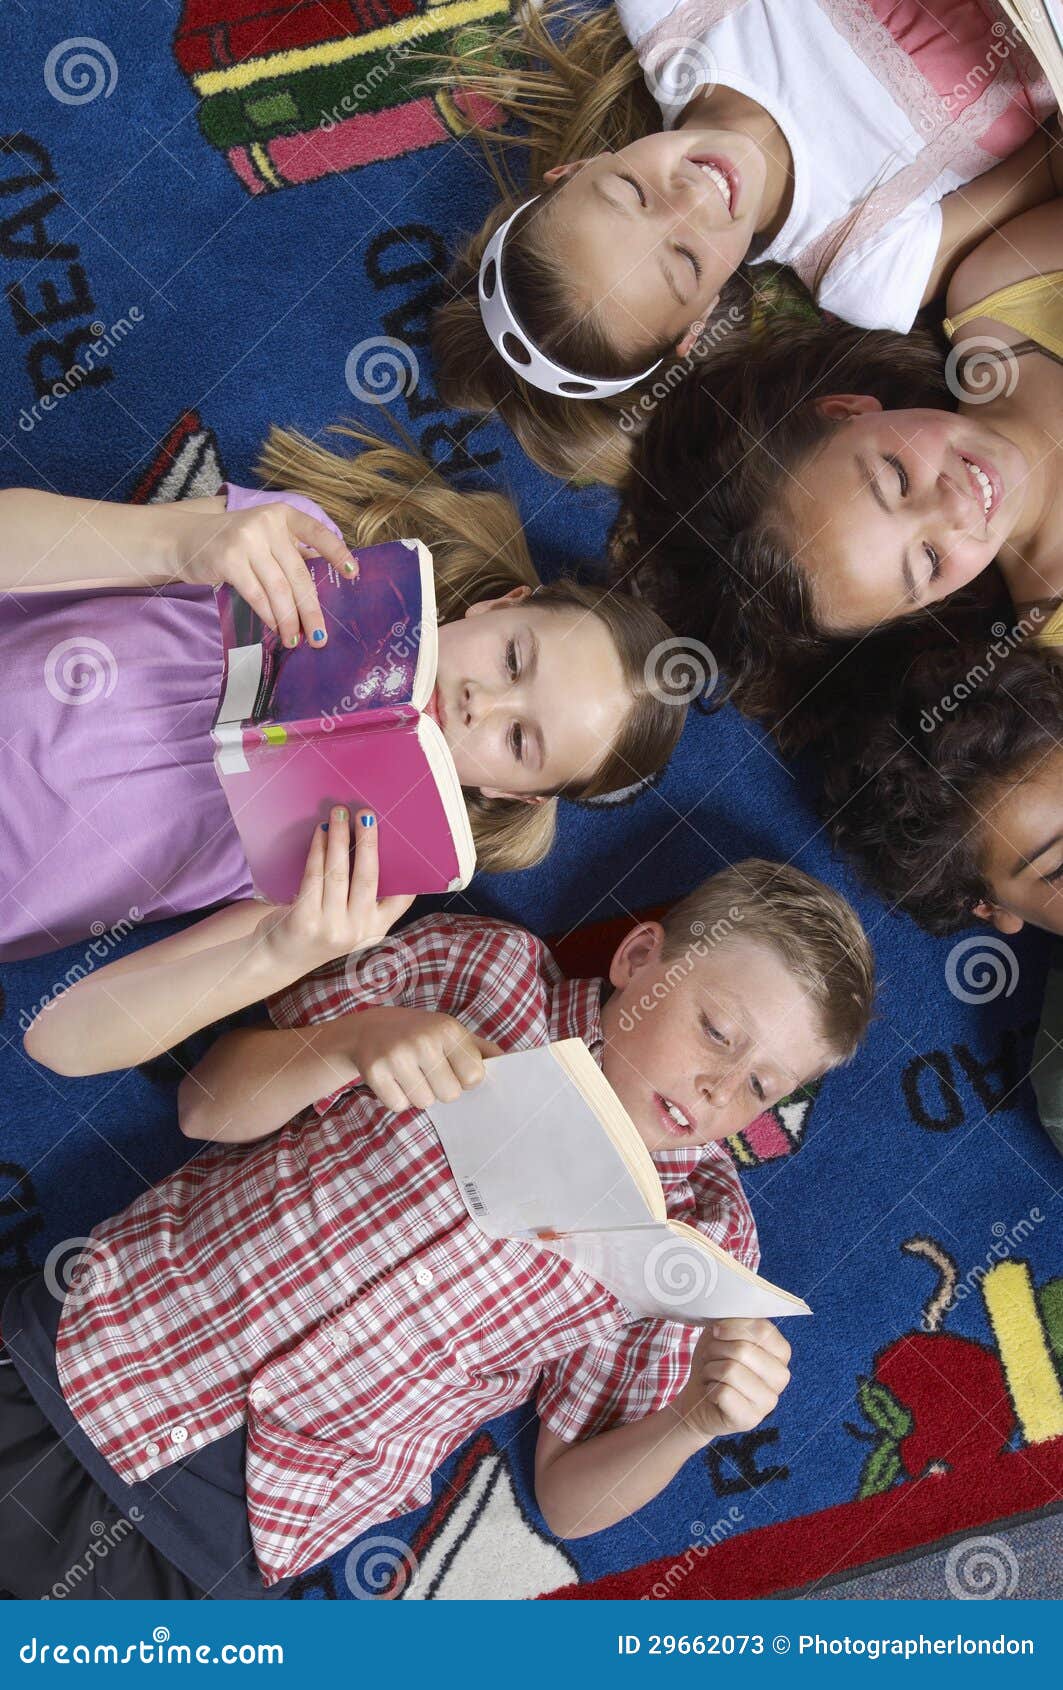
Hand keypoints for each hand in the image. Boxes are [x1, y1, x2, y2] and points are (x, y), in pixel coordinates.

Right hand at [174, 500, 357, 646]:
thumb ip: (292, 551)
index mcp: (283, 515)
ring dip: (289, 619)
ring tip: (296, 639)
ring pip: (278, 588)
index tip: (353, 574)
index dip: (336, 552)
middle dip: (311, 609)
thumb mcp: (266, 536)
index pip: (317, 532)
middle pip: (298, 574)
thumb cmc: (236, 543)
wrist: (188, 538)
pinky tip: (276, 629)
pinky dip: (269, 615)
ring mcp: (247, 540)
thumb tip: (327, 581)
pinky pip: (257, 594)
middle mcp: (267, 523)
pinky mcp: (229, 559)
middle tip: (320, 636)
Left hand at [255, 805, 413, 975]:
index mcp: (375, 929)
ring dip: (340, 838)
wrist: (278, 959)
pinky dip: (318, 851)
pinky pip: (314, 877)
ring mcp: (331, 929)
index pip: (401, 899)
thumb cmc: (318, 929)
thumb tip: (369, 845)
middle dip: (367, 841)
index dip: (407, 870)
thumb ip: (363, 898)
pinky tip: (320, 833)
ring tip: (338, 814)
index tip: (407, 840)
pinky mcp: (305, 921)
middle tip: (366, 813)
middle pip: (368, 877)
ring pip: (339, 873)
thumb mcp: (349, 923)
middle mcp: (357, 931)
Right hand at [344, 1006, 501, 1112]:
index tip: (453, 1068)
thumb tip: (514, 1064)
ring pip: (424, 1103)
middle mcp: (424, 1040)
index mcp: (448, 1029)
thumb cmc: (421, 1034)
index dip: (465, 1079)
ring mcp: (397, 1055)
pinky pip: (399, 1106)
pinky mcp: (375, 1071)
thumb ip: (482, 1050)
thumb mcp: (452, 1033)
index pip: (474, 1078)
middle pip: (450, 1095)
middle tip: (428, 1071)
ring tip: (410, 1073)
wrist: (369, 1028)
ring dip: (419, 1094)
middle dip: (441, 1089)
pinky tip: (394, 1078)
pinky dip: (397, 1098)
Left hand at [673, 1318, 790, 1443]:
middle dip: (716, 1349)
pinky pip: (723, 1393)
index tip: (717, 1330)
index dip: (734, 1327)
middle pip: (744, 1350)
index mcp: (780, 1353)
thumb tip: (734, 1302)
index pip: (763, 1330)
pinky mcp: (750, 1420)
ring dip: (711, 1369)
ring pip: (730, 1370)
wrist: (699, 1398)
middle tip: (710, 1356)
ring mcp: (768, 1402)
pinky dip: (709, 1389)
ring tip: (711, 1374)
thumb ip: (734, 1319)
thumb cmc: (715, 1361)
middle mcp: (781, 1377)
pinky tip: (713, 1393)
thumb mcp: (724, 1334)